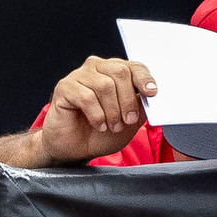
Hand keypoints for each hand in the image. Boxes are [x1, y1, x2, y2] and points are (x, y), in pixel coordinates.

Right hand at [36, 57, 157, 163]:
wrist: (74, 149)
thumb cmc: (99, 133)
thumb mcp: (129, 122)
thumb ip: (140, 107)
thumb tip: (151, 96)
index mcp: (113, 72)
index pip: (132, 67)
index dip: (144, 78)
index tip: (151, 93)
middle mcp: (96, 69)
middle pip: (120, 72)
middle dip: (128, 100)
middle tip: (128, 120)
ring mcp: (79, 76)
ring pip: (104, 85)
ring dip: (112, 111)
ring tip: (112, 126)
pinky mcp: (64, 87)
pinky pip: (86, 97)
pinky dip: (96, 115)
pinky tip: (99, 125)